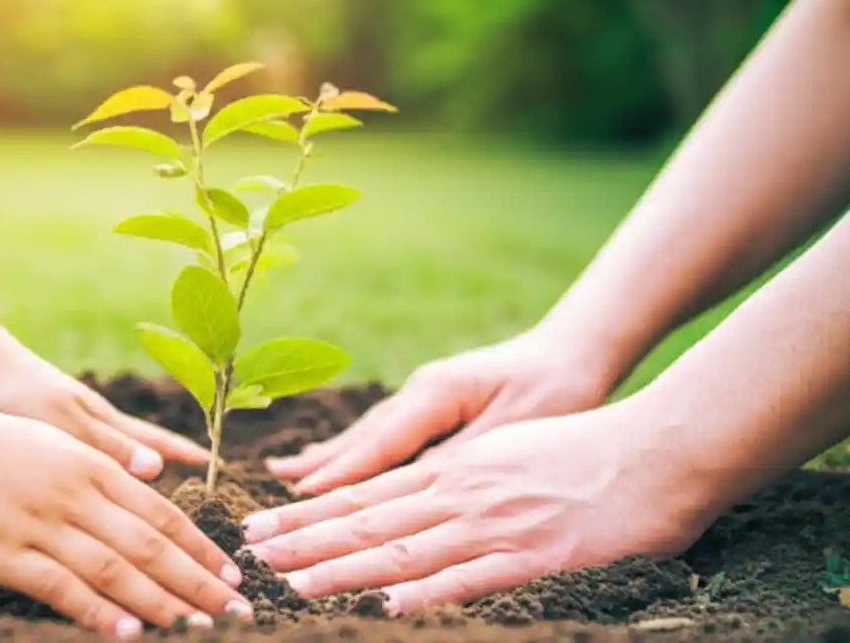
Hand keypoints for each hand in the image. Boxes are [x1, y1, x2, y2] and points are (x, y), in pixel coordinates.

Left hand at [0, 356, 209, 479]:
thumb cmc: (17, 397)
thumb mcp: (64, 428)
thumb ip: (107, 449)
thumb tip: (157, 469)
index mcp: (101, 422)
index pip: (153, 442)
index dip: (181, 455)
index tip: (212, 465)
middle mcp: (93, 416)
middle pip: (140, 438)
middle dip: (169, 452)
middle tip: (199, 462)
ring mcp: (72, 412)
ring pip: (115, 437)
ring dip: (138, 450)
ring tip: (156, 462)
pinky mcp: (48, 414)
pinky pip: (88, 436)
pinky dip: (103, 447)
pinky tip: (92, 454)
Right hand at [0, 402, 250, 636]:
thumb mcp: (56, 441)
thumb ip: (103, 464)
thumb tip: (151, 476)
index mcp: (93, 467)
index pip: (162, 515)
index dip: (201, 548)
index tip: (233, 575)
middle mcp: (78, 494)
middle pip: (153, 545)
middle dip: (200, 583)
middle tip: (239, 612)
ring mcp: (43, 524)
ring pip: (118, 569)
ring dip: (165, 603)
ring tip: (201, 629)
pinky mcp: (8, 553)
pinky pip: (63, 587)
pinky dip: (101, 612)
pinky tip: (131, 633)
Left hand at [244, 403, 715, 613]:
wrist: (658, 445)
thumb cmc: (591, 451)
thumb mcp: (512, 451)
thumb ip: (467, 479)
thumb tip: (429, 501)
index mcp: (456, 470)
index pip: (368, 493)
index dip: (313, 513)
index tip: (266, 527)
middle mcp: (462, 491)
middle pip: (369, 518)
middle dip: (306, 539)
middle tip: (252, 554)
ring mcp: (494, 522)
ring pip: (403, 547)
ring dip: (343, 568)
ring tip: (292, 584)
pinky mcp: (534, 552)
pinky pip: (470, 576)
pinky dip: (425, 593)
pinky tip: (387, 606)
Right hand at [267, 328, 615, 493]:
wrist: (574, 352)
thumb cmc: (555, 392)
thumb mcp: (514, 429)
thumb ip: (463, 457)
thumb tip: (417, 485)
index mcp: (436, 393)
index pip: (378, 443)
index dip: (339, 473)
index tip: (301, 496)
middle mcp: (419, 391)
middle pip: (360, 439)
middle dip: (318, 471)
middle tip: (274, 493)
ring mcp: (420, 394)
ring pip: (365, 434)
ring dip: (326, 460)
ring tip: (283, 476)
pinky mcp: (429, 404)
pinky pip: (381, 434)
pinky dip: (350, 451)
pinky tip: (326, 461)